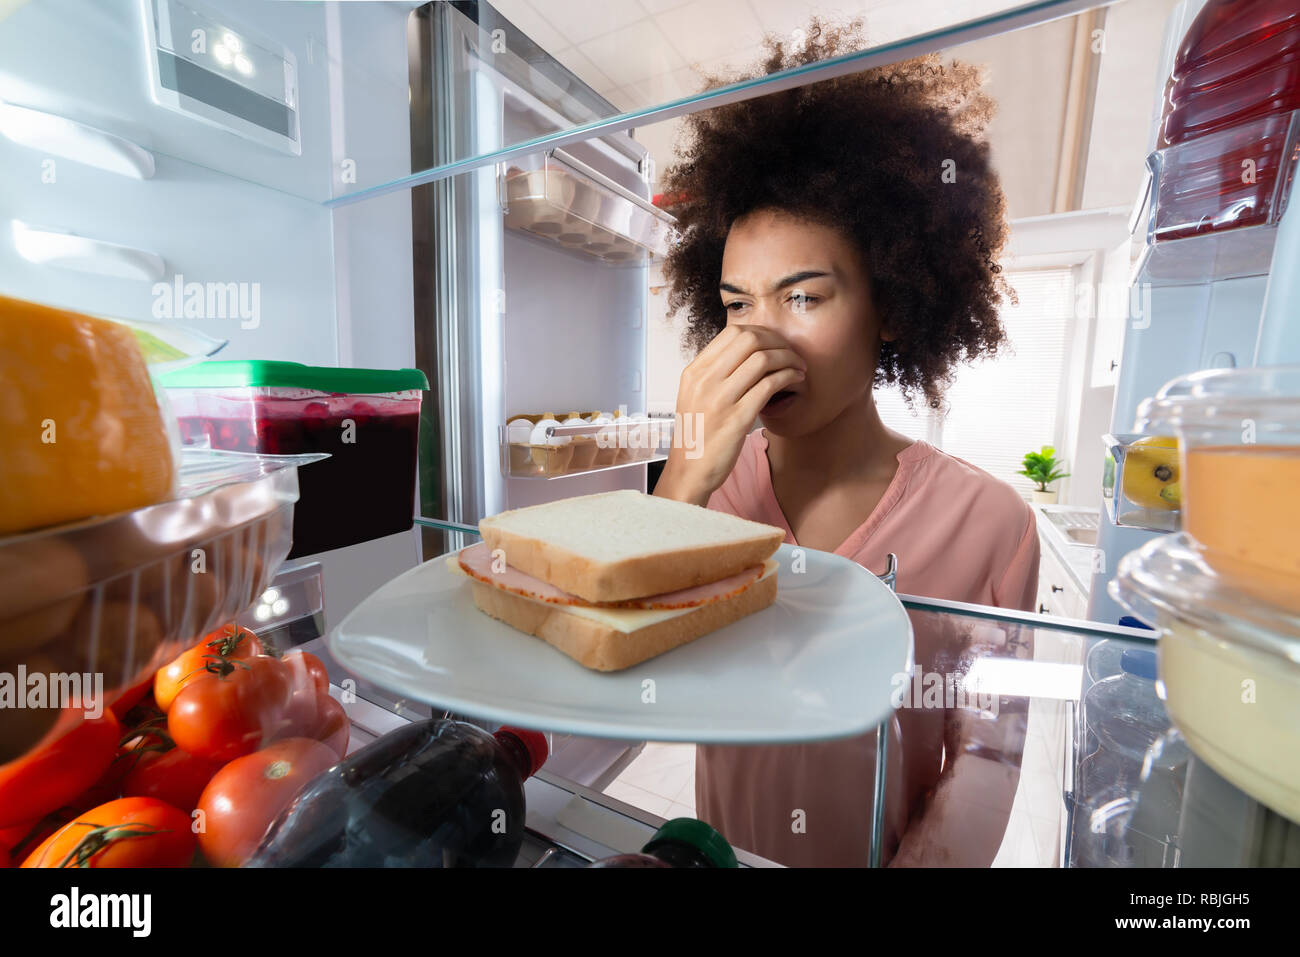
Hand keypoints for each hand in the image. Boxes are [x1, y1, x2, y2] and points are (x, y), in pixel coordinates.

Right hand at [656, 324, 805, 505]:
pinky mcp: (737, 419)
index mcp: (695, 372)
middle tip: (791, 353)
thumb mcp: (695, 396)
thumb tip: (746, 354)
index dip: (761, 333)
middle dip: (778, 342)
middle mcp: (705, 381)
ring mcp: (720, 399)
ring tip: (798, 368)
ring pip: (762, 360)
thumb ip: (714, 374)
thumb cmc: (697, 436)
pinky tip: (794, 381)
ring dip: (788, 359)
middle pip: (749, 340)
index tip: (775, 343)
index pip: (732, 333)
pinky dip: (787, 378)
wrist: (688, 471)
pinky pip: (768, 386)